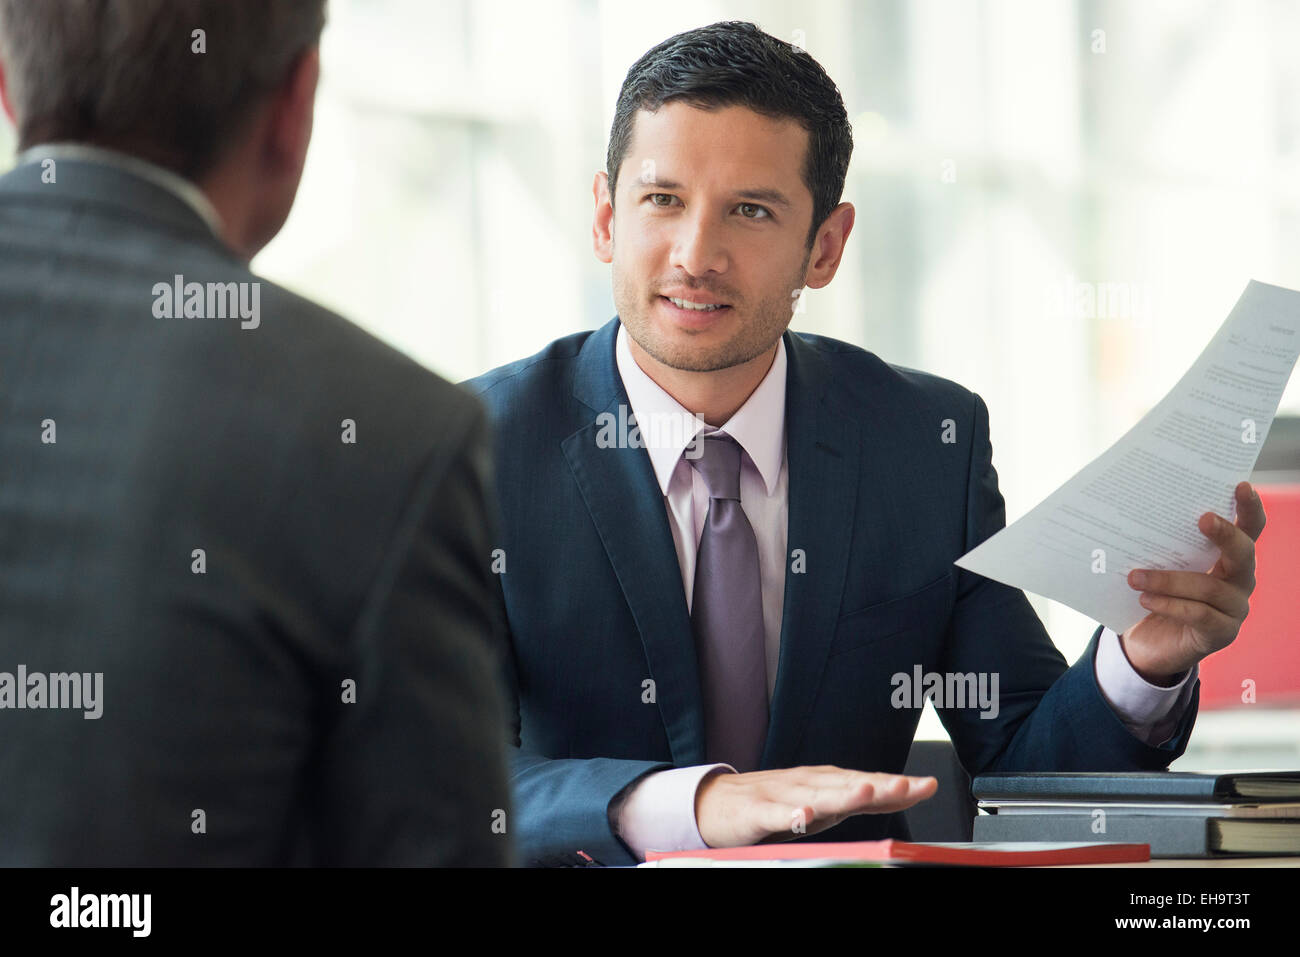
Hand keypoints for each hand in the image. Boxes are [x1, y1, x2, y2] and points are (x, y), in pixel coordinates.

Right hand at [694, 765, 936, 848]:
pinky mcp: (753, 811)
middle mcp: (807, 784)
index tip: (928, 785)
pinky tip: (803, 815)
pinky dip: (789, 814)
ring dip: (842, 794)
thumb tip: (895, 797)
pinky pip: (773, 813)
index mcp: (825, 784)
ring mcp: (780, 795)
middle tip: (908, 785)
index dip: (897, 785)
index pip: (868, 783)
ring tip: (867, 793)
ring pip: (816, 795)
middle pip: (848, 786)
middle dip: (879, 786)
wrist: (713, 802)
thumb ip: (851, 803)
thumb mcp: (817, 804)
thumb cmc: (771, 804)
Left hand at [1121, 481, 1265, 683]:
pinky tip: (1145, 600)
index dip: (1249, 508)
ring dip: (1168, 579)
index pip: (1249, 529)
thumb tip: (1132, 510)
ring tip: (1135, 576)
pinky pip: (1198, 614)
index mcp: (1228, 558)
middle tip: (1201, 519)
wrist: (1148, 643)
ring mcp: (1234, 609)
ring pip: (1209, 586)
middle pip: (1243, 554)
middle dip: (1224, 534)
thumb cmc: (1154, 594)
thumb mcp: (1157, 565)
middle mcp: (1240, 581)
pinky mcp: (1221, 633)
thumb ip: (1158, 544)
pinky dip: (1169, 604)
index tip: (1241, 485)